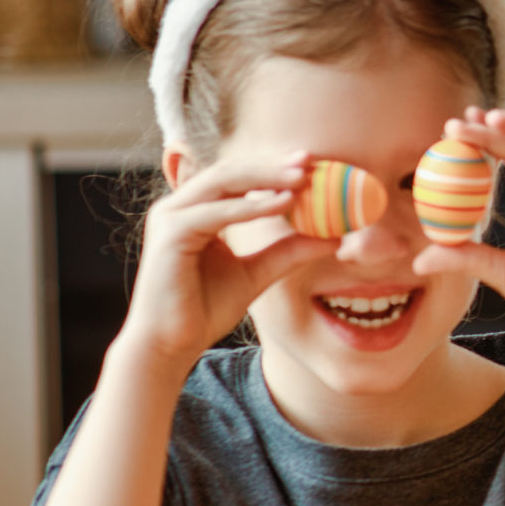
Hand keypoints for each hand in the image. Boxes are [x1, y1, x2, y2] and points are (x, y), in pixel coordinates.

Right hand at [118, 154, 332, 368]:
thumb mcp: (258, 273)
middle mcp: (179, 208)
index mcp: (196, 211)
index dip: (272, 168)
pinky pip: (215, 212)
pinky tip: (284, 204)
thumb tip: (334, 238)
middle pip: (229, 171)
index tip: (311, 164)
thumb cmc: (205, 310)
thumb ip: (288, 251)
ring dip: (264, 178)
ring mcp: (170, 218)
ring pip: (222, 182)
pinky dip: (250, 206)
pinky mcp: (169, 234)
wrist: (171, 344)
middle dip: (271, 165)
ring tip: (302, 179)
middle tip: (309, 161)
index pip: (236, 178)